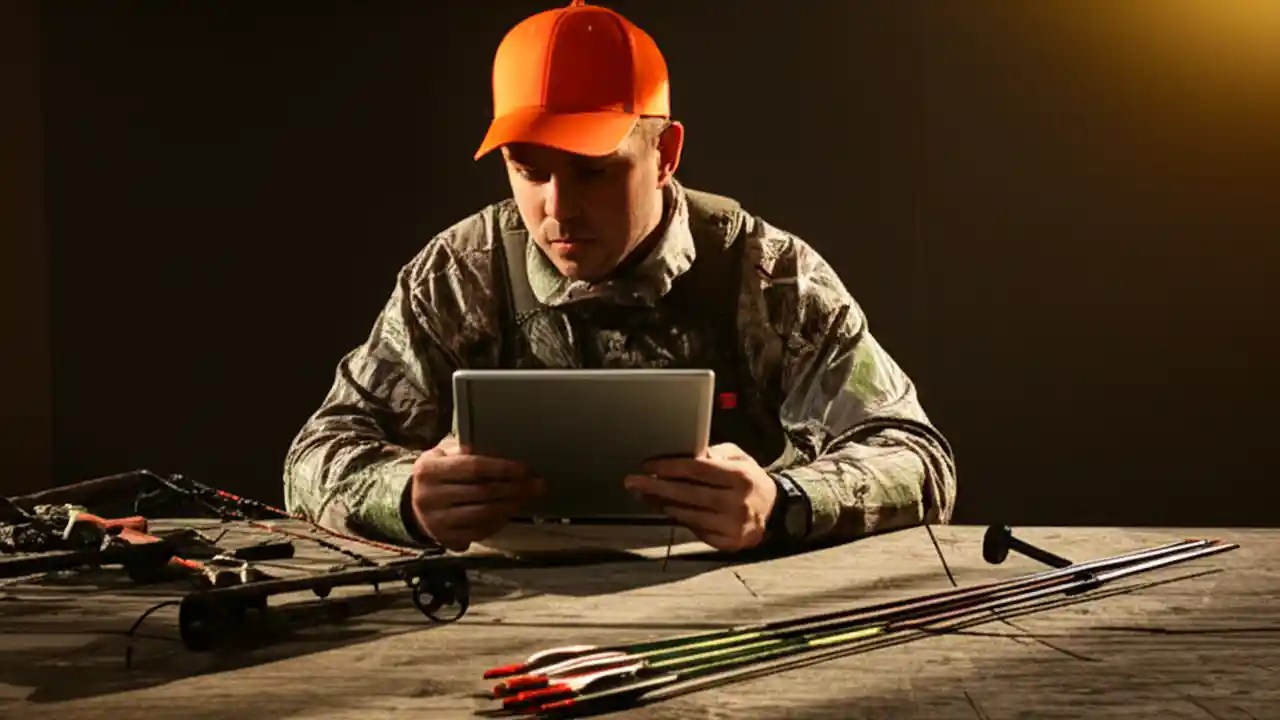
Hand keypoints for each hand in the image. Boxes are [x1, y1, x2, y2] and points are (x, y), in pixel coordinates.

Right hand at [407, 435, 543, 551]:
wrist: (413, 506)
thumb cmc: (438, 475)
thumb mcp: (443, 455)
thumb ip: (467, 451)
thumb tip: (499, 454)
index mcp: (429, 469)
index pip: (473, 467)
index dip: (502, 468)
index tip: (525, 468)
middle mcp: (429, 496)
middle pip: (482, 492)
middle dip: (515, 487)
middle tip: (538, 484)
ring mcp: (436, 521)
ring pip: (484, 513)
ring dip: (512, 504)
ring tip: (528, 496)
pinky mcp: (445, 539)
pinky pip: (480, 531)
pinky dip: (500, 521)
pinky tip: (511, 511)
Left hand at [623, 443, 777, 552]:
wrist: (774, 511)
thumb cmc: (749, 479)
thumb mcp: (738, 457)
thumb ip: (712, 453)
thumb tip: (684, 454)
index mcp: (740, 477)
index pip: (696, 469)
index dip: (669, 467)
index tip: (648, 465)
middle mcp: (737, 502)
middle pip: (687, 493)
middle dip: (656, 486)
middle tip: (633, 482)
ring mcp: (732, 525)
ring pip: (688, 514)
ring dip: (662, 504)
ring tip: (644, 495)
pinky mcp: (728, 542)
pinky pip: (696, 530)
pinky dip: (679, 519)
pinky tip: (666, 509)